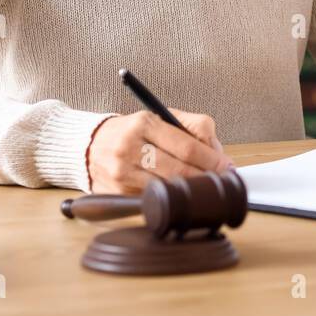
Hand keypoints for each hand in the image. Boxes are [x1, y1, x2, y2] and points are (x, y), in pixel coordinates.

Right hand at [86, 109, 232, 193]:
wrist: (89, 144)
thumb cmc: (134, 131)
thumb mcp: (161, 118)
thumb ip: (194, 128)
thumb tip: (218, 152)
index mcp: (144, 123)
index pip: (187, 146)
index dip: (211, 159)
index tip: (226, 166)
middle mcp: (129, 147)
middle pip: (179, 170)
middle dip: (204, 176)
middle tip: (219, 179)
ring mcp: (121, 172)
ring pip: (167, 187)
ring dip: (189, 188)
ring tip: (201, 185)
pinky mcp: (116, 192)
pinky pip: (152, 198)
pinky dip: (168, 196)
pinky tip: (176, 192)